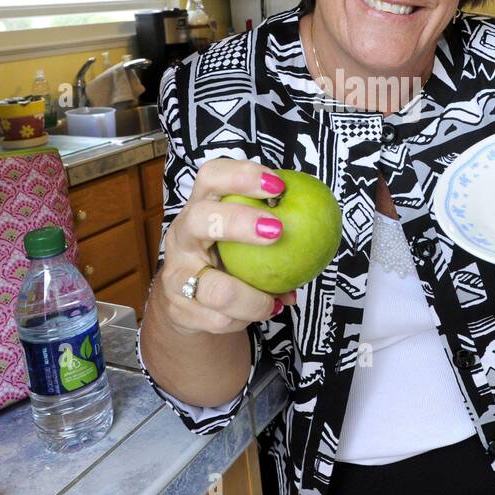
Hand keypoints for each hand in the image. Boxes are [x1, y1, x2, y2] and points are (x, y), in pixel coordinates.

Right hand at [150, 158, 297, 336]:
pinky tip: (266, 310)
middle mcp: (182, 236)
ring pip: (217, 289)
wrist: (190, 307)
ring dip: (254, 298)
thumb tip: (319, 232)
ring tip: (277, 298)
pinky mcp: (180, 310)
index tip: (278, 186)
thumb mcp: (242, 240)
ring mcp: (176, 274)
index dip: (242, 175)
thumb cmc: (229, 260)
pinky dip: (248, 318)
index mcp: (200, 207)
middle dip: (239, 222)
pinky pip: (222, 320)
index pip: (211, 176)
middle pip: (200, 219)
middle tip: (278, 230)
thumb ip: (271, 230)